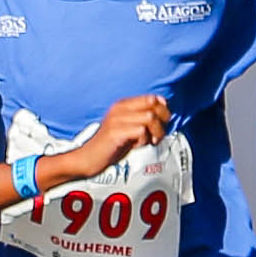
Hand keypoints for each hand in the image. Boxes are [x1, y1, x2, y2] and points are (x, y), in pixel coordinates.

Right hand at [50, 95, 173, 183]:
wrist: (89, 158)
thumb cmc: (111, 145)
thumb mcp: (129, 128)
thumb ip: (143, 119)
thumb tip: (166, 114)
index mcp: (123, 105)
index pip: (152, 98)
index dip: (163, 110)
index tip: (162, 124)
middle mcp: (119, 108)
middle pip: (154, 105)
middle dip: (162, 122)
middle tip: (157, 135)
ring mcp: (116, 119)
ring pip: (150, 118)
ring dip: (154, 132)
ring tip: (148, 142)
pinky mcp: (115, 132)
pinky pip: (141, 131)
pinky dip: (144, 140)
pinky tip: (137, 146)